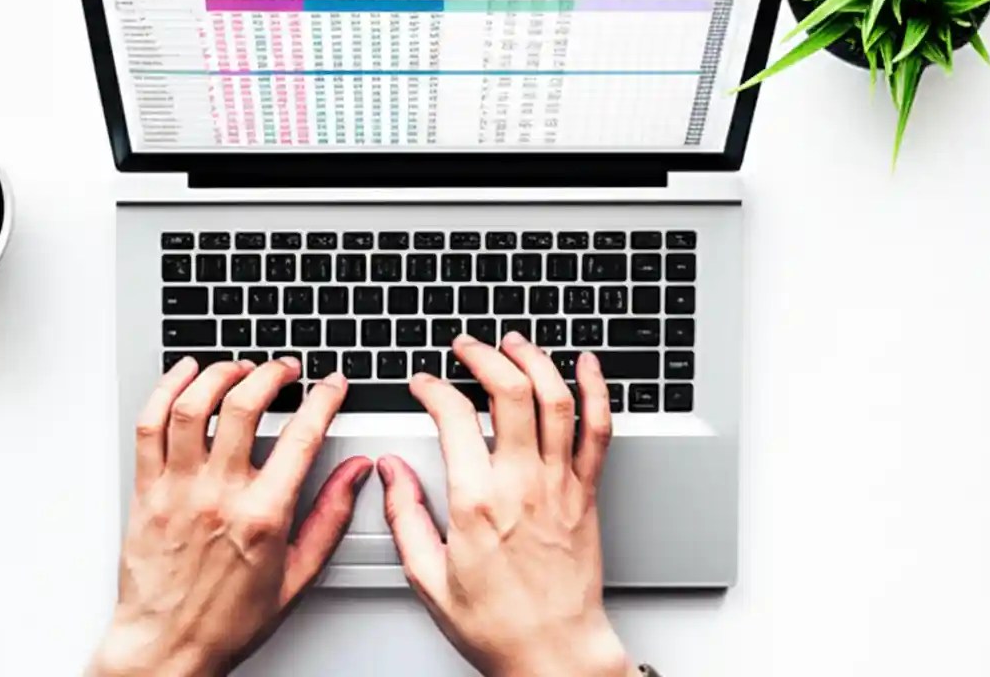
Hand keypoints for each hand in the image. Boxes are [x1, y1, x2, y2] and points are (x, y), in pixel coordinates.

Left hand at [90, 357, 371, 676]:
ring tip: (238, 367)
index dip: (323, 399)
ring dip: (219, 374)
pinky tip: (184, 376)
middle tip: (285, 369)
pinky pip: (150, 426)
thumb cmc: (227, 621)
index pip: (301, 436)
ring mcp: (177, 490)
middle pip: (243, 405)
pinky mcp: (146, 491)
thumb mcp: (299, 575)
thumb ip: (331, 516)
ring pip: (193, 406)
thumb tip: (356, 473)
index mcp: (262, 516)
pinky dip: (166, 390)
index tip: (332, 385)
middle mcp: (218, 496)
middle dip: (271, 373)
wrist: (166, 649)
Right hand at [379, 332, 632, 676]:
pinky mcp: (587, 492)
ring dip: (534, 360)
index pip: (452, 416)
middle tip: (466, 347)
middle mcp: (521, 484)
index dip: (432, 388)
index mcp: (476, 502)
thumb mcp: (428, 577)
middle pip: (509, 390)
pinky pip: (598, 429)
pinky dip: (596, 390)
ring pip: (555, 399)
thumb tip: (390, 472)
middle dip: (484, 355)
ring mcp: (559, 484)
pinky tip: (587, 366)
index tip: (423, 384)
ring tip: (514, 344)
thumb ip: (405, 516)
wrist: (554, 653)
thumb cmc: (496, 625)